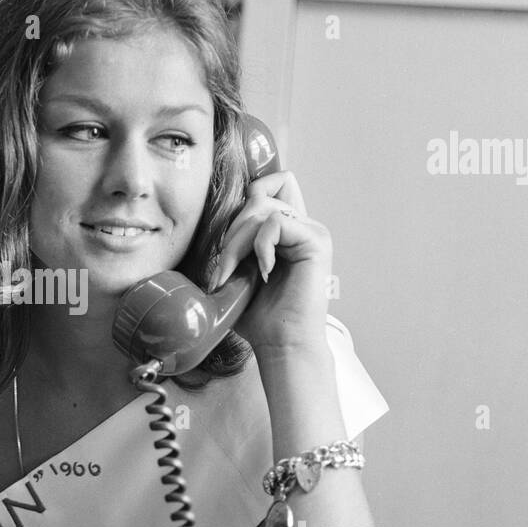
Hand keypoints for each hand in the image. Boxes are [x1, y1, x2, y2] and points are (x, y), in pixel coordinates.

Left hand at [210, 170, 331, 353]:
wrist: (281, 345)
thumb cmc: (259, 316)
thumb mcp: (237, 270)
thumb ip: (234, 240)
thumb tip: (211, 211)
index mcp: (288, 230)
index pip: (273, 181)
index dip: (249, 194)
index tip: (230, 240)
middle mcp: (303, 225)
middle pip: (258, 194)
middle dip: (230, 232)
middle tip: (223, 272)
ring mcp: (312, 231)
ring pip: (261, 208)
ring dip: (236, 244)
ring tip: (234, 277)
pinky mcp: (316, 241)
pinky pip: (275, 222)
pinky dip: (259, 247)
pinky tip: (264, 273)